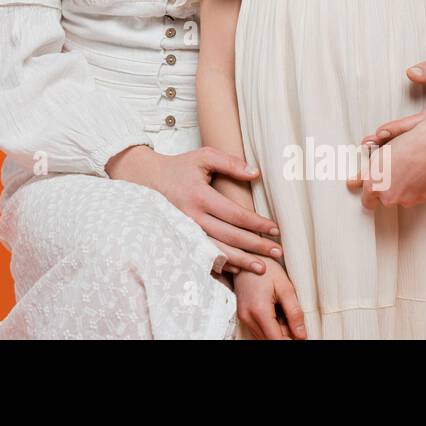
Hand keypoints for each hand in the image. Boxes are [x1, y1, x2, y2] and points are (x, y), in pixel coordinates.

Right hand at [106, 145, 281, 273]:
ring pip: (218, 251)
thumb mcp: (204, 157)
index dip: (257, 223)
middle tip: (278, 251)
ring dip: (242, 261)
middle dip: (256, 245)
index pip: (236, 214)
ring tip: (263, 268)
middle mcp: (192, 217)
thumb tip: (256, 174)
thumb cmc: (180, 167)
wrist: (148, 180)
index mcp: (200, 196)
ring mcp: (185, 231)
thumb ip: (230, 163)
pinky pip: (203, 256)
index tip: (275, 229)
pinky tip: (238, 268)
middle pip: (230, 236)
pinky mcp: (181, 239)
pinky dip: (222, 264)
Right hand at [233, 257, 305, 338]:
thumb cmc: (266, 267)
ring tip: (283, 311)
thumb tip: (301, 334)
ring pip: (264, 337)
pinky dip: (270, 326)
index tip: (301, 334)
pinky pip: (259, 329)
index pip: (277, 340)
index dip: (292, 340)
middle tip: (294, 318)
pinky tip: (276, 311)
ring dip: (278, 331)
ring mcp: (243, 317)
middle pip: (270, 340)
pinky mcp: (243, 314)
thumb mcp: (285, 287)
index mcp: (259, 311)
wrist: (246, 255)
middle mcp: (247, 317)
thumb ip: (294, 312)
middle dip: (286, 335)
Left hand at [348, 121, 425, 208]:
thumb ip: (362, 176)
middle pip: (384, 201)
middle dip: (387, 191)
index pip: (367, 202)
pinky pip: (413, 198)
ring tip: (405, 172)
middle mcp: (387, 197)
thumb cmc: (401, 149)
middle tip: (393, 175)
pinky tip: (415, 176)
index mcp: (373, 187)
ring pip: (399, 199)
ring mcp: (404, 200)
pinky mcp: (418, 199)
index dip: (371, 195)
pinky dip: (413, 190)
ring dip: (401, 191)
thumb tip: (352, 183)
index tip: (373, 190)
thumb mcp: (375, 159)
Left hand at [352, 51, 425, 179]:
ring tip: (370, 150)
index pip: (422, 123)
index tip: (380, 131)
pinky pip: (425, 146)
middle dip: (392, 144)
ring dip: (396, 149)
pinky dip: (406, 150)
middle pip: (418, 140)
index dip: (400, 129)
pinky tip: (388, 154)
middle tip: (367, 144)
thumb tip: (412, 73)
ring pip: (420, 146)